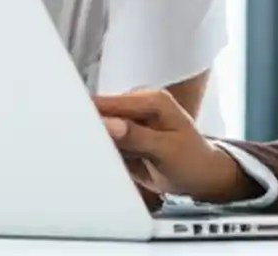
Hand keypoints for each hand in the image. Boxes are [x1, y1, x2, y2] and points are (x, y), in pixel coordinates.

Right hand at [95, 89, 255, 203]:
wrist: (203, 177)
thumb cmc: (193, 161)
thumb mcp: (166, 150)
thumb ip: (137, 137)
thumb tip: (110, 124)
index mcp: (151, 100)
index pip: (110, 103)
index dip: (89, 115)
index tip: (74, 130)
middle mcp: (139, 106)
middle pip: (101, 115)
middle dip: (91, 133)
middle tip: (87, 152)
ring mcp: (131, 122)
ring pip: (101, 131)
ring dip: (97, 145)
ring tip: (108, 160)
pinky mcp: (127, 137)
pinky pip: (107, 143)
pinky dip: (105, 153)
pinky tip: (112, 162)